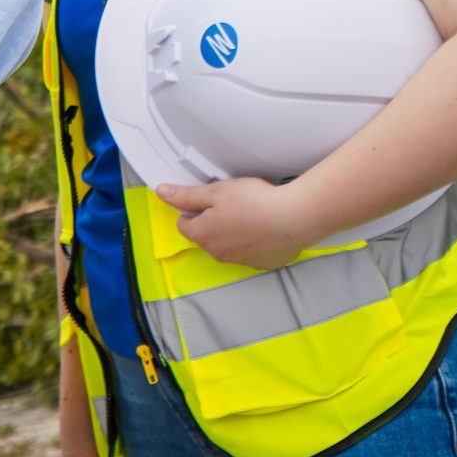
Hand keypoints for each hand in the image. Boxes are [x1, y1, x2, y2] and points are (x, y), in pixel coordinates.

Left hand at [157, 178, 319, 269]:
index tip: (207, 200)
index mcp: (203, 235)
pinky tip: (265, 227)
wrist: (294, 217)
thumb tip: (161, 192)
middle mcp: (218, 254)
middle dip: (213, 221)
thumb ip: (186, 195)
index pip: (184, 224)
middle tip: (231, 204)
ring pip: (228, 245)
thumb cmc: (253, 202)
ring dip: (233, 232)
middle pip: (206, 236)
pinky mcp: (263, 263)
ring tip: (251, 214)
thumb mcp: (214, 192)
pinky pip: (250, 251)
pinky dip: (253, 241)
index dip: (192, 210)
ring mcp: (241, 261)